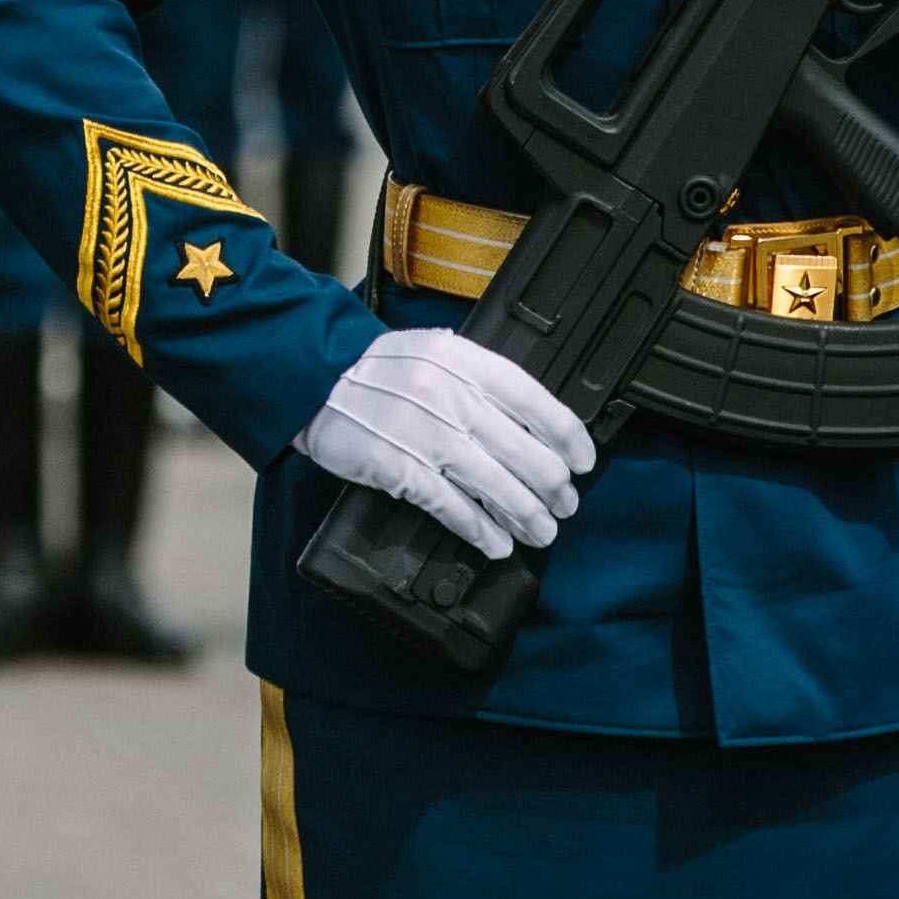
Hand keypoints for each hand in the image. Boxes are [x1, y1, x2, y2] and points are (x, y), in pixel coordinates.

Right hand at [300, 327, 595, 560]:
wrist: (314, 379)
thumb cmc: (380, 371)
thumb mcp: (435, 355)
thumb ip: (480, 382)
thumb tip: (533, 426)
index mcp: (464, 362)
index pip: (534, 399)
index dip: (567, 436)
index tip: (583, 461)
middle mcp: (449, 395)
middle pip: (522, 450)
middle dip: (552, 486)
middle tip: (564, 505)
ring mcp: (423, 433)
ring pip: (495, 484)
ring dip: (525, 516)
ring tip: (541, 532)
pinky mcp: (397, 467)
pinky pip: (451, 506)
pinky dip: (479, 530)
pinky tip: (496, 542)